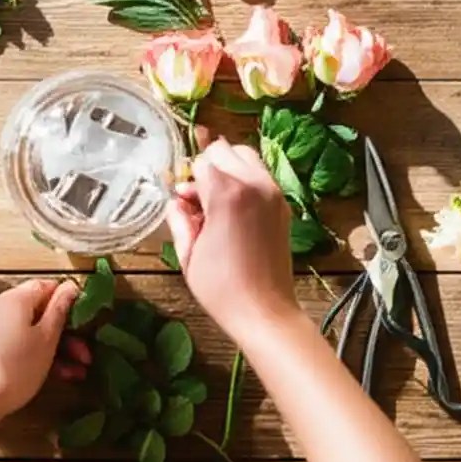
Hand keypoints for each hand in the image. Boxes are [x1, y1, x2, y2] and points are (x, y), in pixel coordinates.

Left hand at [0, 279, 78, 430]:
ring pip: (23, 333)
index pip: (46, 286)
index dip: (68, 301)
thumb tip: (69, 288)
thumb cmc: (11, 369)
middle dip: (64, 334)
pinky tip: (41, 376)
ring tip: (69, 374)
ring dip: (50, 350)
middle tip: (83, 356)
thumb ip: (60, 311)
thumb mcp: (46, 340)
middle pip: (36, 313)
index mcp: (13, 299)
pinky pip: (7, 346)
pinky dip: (26, 356)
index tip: (84, 319)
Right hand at [165, 139, 298, 341]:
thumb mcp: (187, 254)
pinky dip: (246, 179)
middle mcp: (254, 184)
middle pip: (224, 150)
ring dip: (228, 168)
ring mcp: (273, 192)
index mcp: (227, 194)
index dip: (188, 180)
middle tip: (198, 199)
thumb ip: (179, 219)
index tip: (184, 202)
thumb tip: (177, 201)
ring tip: (217, 200)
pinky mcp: (283, 204)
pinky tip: (235, 208)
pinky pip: (261, 174)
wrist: (265, 311)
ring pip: (246, 155)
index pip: (202, 162)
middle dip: (208, 167)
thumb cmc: (221, 288)